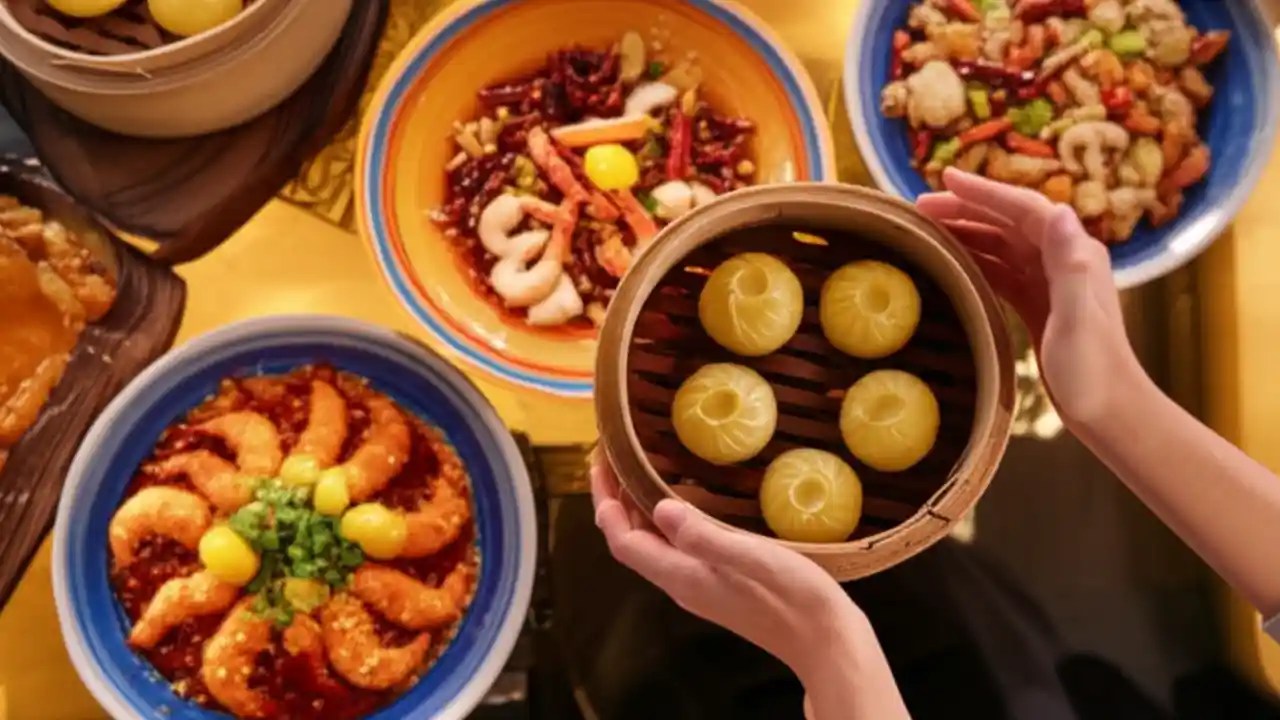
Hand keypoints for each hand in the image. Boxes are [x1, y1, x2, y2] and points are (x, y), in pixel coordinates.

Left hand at [590, 454, 908, 719]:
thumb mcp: (750, 558)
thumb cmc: (792, 597)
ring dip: (637, 510)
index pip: (622, 540)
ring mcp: (700, 587)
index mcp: (681, 576)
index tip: (600, 463)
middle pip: (631, 542)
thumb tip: (659, 508)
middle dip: (614, 501)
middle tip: (614, 459)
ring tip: (639, 472)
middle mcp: (682, 583)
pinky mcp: (719, 585)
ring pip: (652, 546)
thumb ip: (703, 535)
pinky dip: (666, 520)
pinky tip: (685, 501)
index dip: (604, 502)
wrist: (825, 642)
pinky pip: (677, 548)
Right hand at [917, 168, 1144, 427]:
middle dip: (966, 208)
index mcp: (1074, 255)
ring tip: (926, 230)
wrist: (1110, 413)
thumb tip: (1059, 211)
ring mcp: (1052, 282)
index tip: (946, 179)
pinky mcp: (1040, 303)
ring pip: (1002, 244)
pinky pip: (1001, 271)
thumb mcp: (1077, 319)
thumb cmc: (1092, 373)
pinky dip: (974, 261)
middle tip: (919, 205)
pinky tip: (950, 263)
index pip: (1025, 209)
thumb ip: (1069, 265)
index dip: (985, 191)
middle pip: (1009, 221)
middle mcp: (1065, 259)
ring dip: (966, 232)